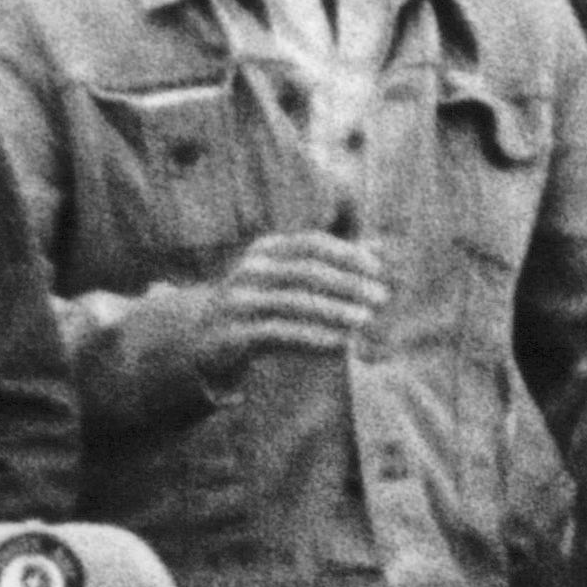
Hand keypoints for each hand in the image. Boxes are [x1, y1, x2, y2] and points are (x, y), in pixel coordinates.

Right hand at [179, 232, 388, 374]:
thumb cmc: (259, 309)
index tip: (378, 269)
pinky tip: (339, 342)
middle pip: (307, 270)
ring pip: (295, 301)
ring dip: (335, 310)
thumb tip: (382, 248)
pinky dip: (313, 337)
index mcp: (266, 250)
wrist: (204, 342)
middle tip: (381, 297)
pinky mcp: (236, 334)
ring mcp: (241, 301)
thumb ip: (329, 265)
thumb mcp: (288, 280)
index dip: (347, 253)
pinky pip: (280, 333)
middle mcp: (252, 270)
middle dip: (347, 283)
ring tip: (365, 319)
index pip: (312, 243)